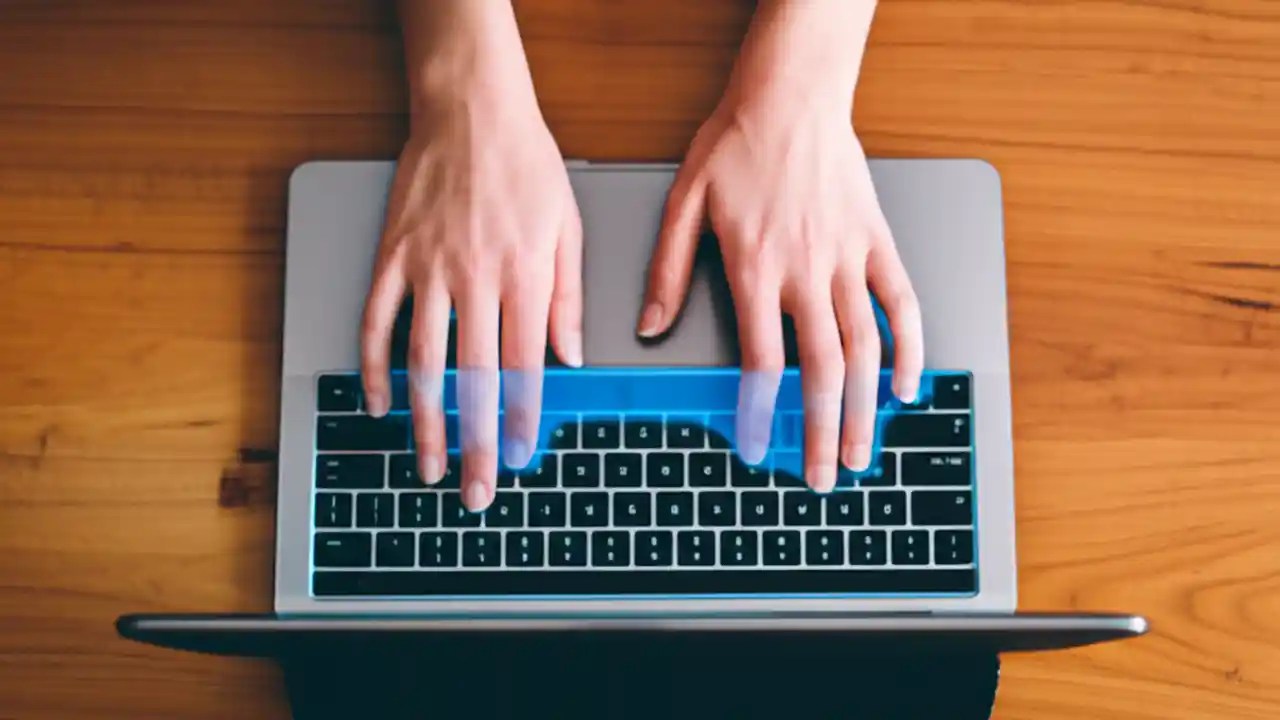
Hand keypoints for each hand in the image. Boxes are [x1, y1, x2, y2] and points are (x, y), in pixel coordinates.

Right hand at [362, 5, 581, 511]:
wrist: (470, 109)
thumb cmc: (527, 165)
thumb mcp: (569, 226)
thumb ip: (569, 297)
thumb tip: (572, 358)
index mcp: (526, 274)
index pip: (526, 365)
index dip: (525, 419)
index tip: (523, 458)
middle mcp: (476, 278)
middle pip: (476, 378)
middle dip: (478, 441)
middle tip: (477, 490)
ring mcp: (428, 269)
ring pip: (424, 361)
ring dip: (427, 420)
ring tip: (430, 464)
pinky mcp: (392, 256)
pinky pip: (378, 322)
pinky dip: (376, 367)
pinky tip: (381, 404)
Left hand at [639, 4, 921, 492]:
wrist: (790, 95)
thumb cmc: (735, 144)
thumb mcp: (684, 204)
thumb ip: (667, 271)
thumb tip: (651, 327)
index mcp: (755, 268)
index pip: (762, 361)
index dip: (761, 413)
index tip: (759, 449)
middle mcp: (806, 271)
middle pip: (821, 368)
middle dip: (820, 430)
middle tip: (823, 476)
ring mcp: (847, 258)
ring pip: (865, 346)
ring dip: (865, 406)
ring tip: (862, 451)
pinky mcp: (876, 241)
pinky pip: (902, 302)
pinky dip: (910, 346)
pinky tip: (907, 385)